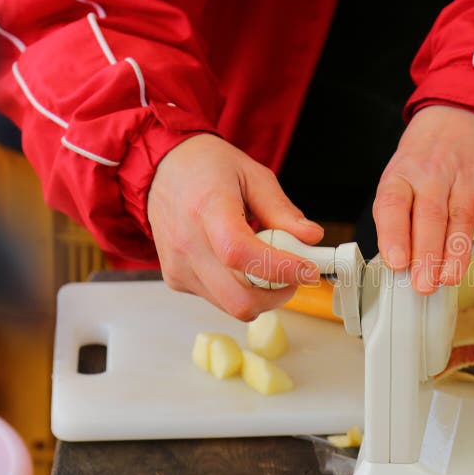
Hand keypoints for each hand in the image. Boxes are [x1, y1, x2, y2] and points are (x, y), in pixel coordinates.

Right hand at [148, 134, 323, 320]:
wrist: (163, 170)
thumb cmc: (207, 169)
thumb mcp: (253, 175)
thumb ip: (282, 210)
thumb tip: (310, 237)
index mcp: (207, 208)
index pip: (240, 253)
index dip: (280, 269)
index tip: (308, 269)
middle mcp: (187, 243)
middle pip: (239, 297)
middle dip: (278, 293)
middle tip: (294, 273)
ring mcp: (178, 266)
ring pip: (232, 306)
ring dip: (262, 295)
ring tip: (268, 264)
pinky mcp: (176, 279)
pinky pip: (219, 300)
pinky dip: (241, 290)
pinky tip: (242, 264)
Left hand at [373, 105, 473, 293]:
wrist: (462, 112)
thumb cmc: (427, 155)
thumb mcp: (400, 177)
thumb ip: (399, 217)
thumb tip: (400, 262)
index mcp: (403, 175)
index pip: (393, 206)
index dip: (394, 235)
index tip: (397, 262)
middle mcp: (432, 173)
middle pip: (428, 217)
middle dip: (427, 255)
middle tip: (425, 284)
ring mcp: (466, 173)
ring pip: (460, 215)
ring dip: (456, 249)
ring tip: (449, 277)